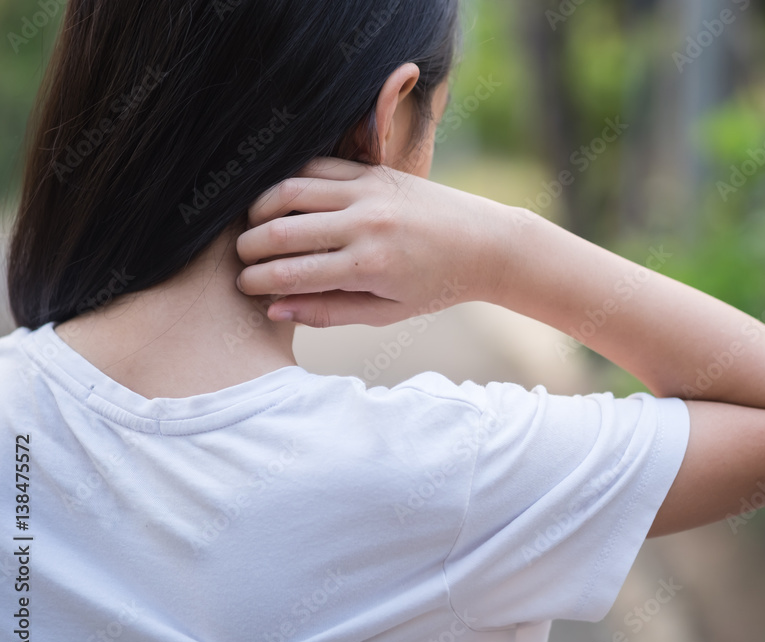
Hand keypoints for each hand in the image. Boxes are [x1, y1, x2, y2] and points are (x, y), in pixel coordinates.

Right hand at [235, 157, 513, 326]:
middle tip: (241, 258)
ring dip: (260, 208)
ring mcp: (368, 191)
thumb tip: (275, 309)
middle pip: (281, 230)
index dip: (257, 280)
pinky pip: (317, 167)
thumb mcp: (386, 313)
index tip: (243, 286)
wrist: (484, 243)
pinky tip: (280, 198)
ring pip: (291, 190)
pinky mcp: (374, 171)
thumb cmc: (435, 286)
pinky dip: (290, 180)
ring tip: (253, 226)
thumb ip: (329, 311)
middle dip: (249, 246)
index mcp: (367, 267)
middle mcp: (364, 224)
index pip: (290, 273)